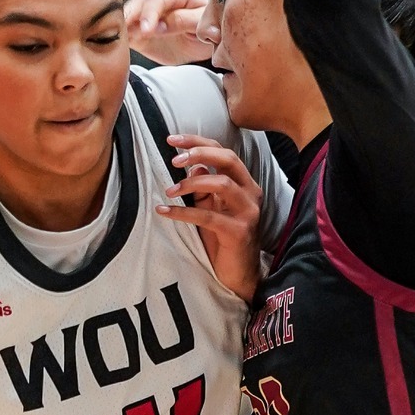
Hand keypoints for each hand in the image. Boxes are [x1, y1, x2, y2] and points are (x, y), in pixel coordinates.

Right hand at [125, 0, 212, 66]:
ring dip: (123, 26)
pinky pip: (126, 32)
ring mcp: (147, 15)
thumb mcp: (203, 25)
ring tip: (119, 38)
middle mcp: (159, 1)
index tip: (147, 29)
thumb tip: (163, 24)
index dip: (151, 13)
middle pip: (140, 3)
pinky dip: (120, 37)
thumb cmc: (209, 29)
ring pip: (129, 15)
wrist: (202, 46)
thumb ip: (185, 20)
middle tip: (128, 33)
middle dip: (132, 17)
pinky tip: (118, 44)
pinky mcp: (139, 31)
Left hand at [158, 134, 263, 300]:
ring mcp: (248, 212)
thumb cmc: (223, 241)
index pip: (223, 153)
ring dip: (191, 184)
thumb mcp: (212, 210)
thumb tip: (194, 168)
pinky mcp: (238, 232)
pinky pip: (208, 216)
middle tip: (173, 158)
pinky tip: (164, 212)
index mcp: (245, 184)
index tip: (172, 139)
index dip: (198, 143)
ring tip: (169, 190)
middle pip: (228, 159)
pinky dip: (183, 212)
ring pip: (221, 184)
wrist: (239, 275)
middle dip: (199, 153)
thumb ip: (205, 190)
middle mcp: (251, 193)